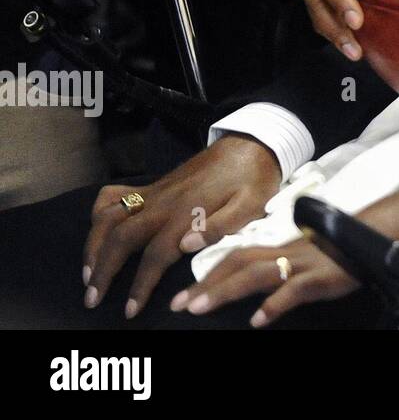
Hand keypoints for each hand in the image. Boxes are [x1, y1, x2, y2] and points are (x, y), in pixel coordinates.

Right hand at [82, 135, 280, 318]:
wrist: (250, 145)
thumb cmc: (254, 180)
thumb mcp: (251, 204)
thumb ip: (221, 226)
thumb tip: (185, 246)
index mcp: (188, 212)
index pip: (155, 255)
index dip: (140, 284)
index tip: (131, 310)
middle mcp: (164, 202)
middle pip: (122, 238)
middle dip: (103, 270)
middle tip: (92, 300)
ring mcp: (155, 192)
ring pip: (110, 217)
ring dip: (94, 246)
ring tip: (88, 275)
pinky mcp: (153, 185)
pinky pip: (114, 195)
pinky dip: (99, 213)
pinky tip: (97, 232)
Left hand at [170, 190, 398, 326]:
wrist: (377, 234)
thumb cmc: (342, 249)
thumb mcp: (307, 257)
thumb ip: (281, 267)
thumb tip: (256, 289)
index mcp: (280, 247)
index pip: (237, 255)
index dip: (209, 270)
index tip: (182, 290)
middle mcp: (286, 253)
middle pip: (238, 263)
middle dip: (205, 283)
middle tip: (177, 304)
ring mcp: (302, 264)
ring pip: (256, 274)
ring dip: (225, 290)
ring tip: (199, 307)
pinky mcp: (320, 278)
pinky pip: (293, 291)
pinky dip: (273, 305)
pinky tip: (258, 320)